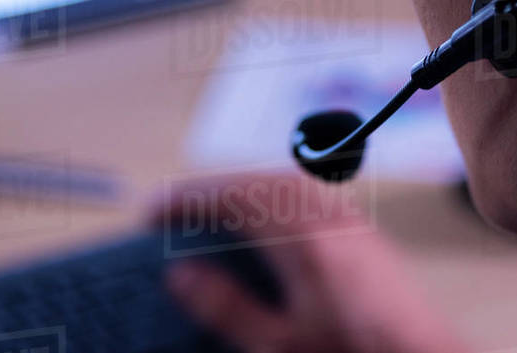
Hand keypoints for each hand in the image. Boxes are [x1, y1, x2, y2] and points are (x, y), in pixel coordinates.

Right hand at [150, 172, 459, 352]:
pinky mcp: (365, 233)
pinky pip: (307, 195)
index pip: (230, 197)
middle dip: (210, 190)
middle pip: (255, 181)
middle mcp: (326, 217)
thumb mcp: (278, 346)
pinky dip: (271, 199)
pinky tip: (262, 226)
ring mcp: (350, 221)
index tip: (152, 212)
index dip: (185, 199)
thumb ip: (226, 308)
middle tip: (172, 212)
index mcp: (300, 238)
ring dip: (241, 190)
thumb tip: (181, 274)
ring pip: (283, 183)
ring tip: (208, 215)